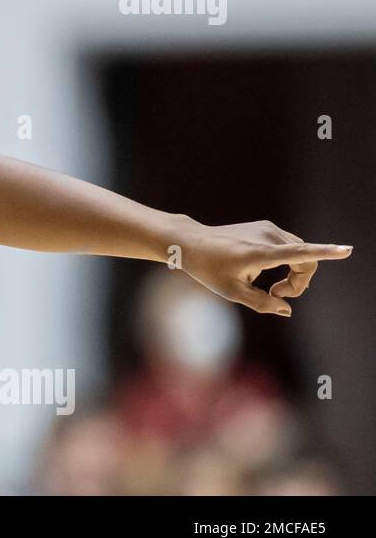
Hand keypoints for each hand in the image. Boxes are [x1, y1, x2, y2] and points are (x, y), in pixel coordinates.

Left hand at [175, 218, 352, 316]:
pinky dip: (287, 262)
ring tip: (270, 287)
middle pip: (306, 261)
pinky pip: (290, 247)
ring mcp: (268, 229)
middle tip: (276, 295)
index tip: (346, 250)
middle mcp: (268, 236)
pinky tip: (264, 270)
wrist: (191, 243)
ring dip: (294, 273)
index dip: (325, 253)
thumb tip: (287, 309)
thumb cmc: (208, 269)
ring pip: (300, 253)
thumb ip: (262, 303)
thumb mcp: (232, 292)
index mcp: (260, 253)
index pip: (299, 253)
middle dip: (300, 282)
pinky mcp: (266, 227)